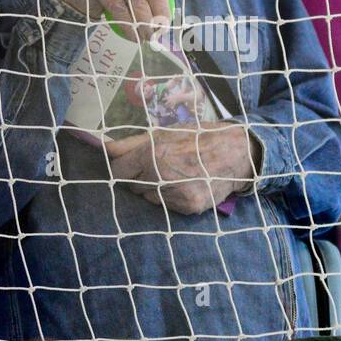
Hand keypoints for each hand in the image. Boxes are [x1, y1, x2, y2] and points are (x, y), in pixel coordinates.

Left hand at [104, 122, 259, 214]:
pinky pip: (167, 207)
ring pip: (149, 198)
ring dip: (156, 189)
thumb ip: (132, 143)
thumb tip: (104, 148)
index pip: (118, 171)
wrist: (237, 152)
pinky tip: (187, 185)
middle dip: (140, 178)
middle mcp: (160, 176)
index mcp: (152, 154)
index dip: (124, 167)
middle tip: (161, 167)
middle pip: (132, 186)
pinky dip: (172, 198)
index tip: (132, 165)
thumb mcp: (165, 133)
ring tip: (177, 175)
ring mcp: (175, 194)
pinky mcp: (188, 207)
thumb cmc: (199, 137)